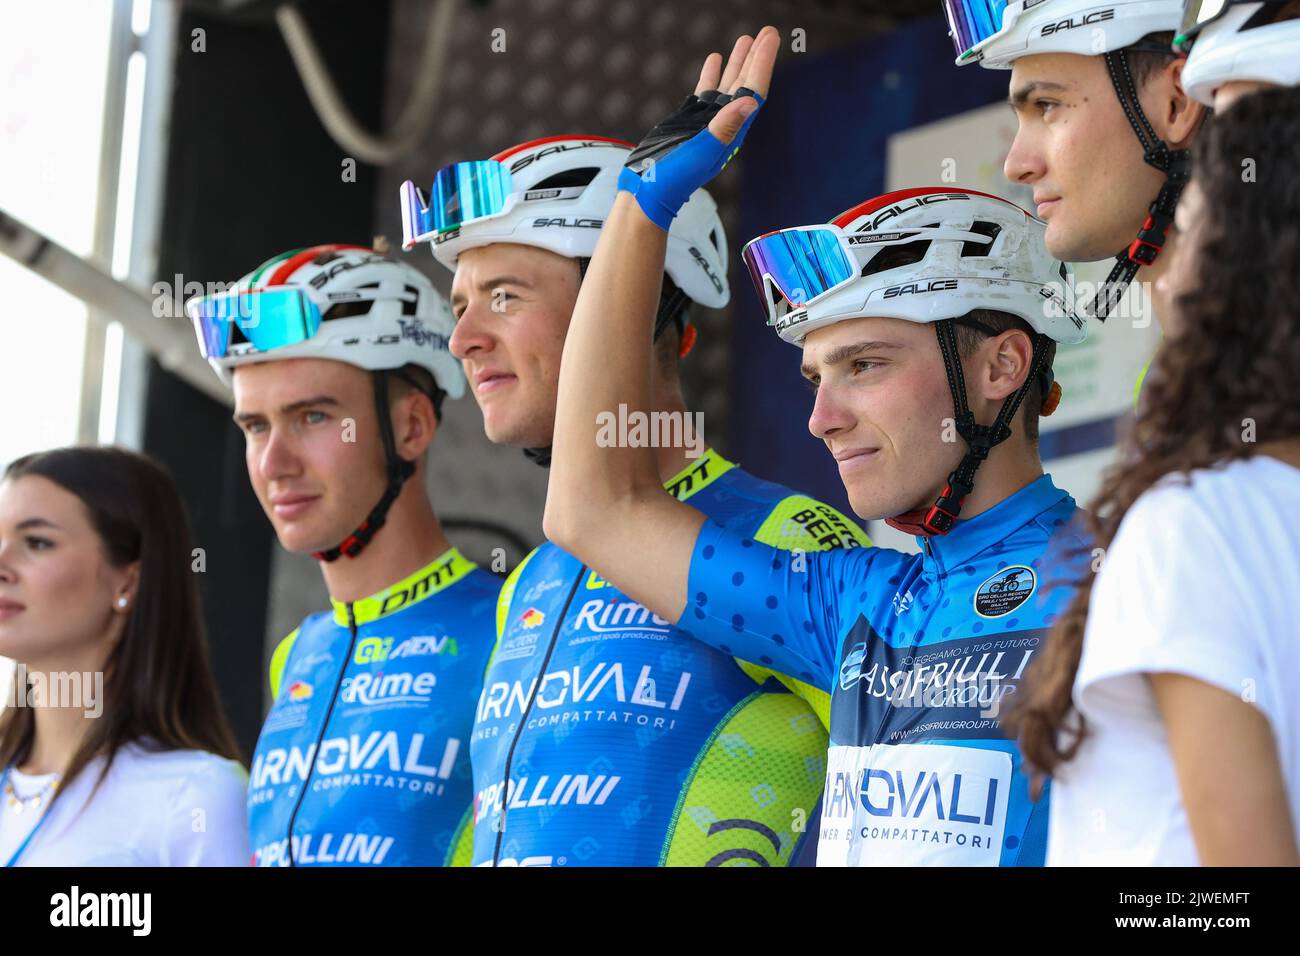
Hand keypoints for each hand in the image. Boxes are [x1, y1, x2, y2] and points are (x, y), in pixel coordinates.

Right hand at [619, 25, 780, 229]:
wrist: (650, 189)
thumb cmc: (675, 176)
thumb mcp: (701, 149)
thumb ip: (724, 126)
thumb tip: (751, 102)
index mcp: (732, 130)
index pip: (754, 91)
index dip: (763, 64)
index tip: (770, 39)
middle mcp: (724, 123)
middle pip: (746, 84)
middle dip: (757, 58)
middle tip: (768, 31)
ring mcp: (707, 120)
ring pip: (728, 85)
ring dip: (738, 62)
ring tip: (746, 39)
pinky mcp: (690, 119)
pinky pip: (706, 91)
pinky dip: (712, 74)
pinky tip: (714, 59)